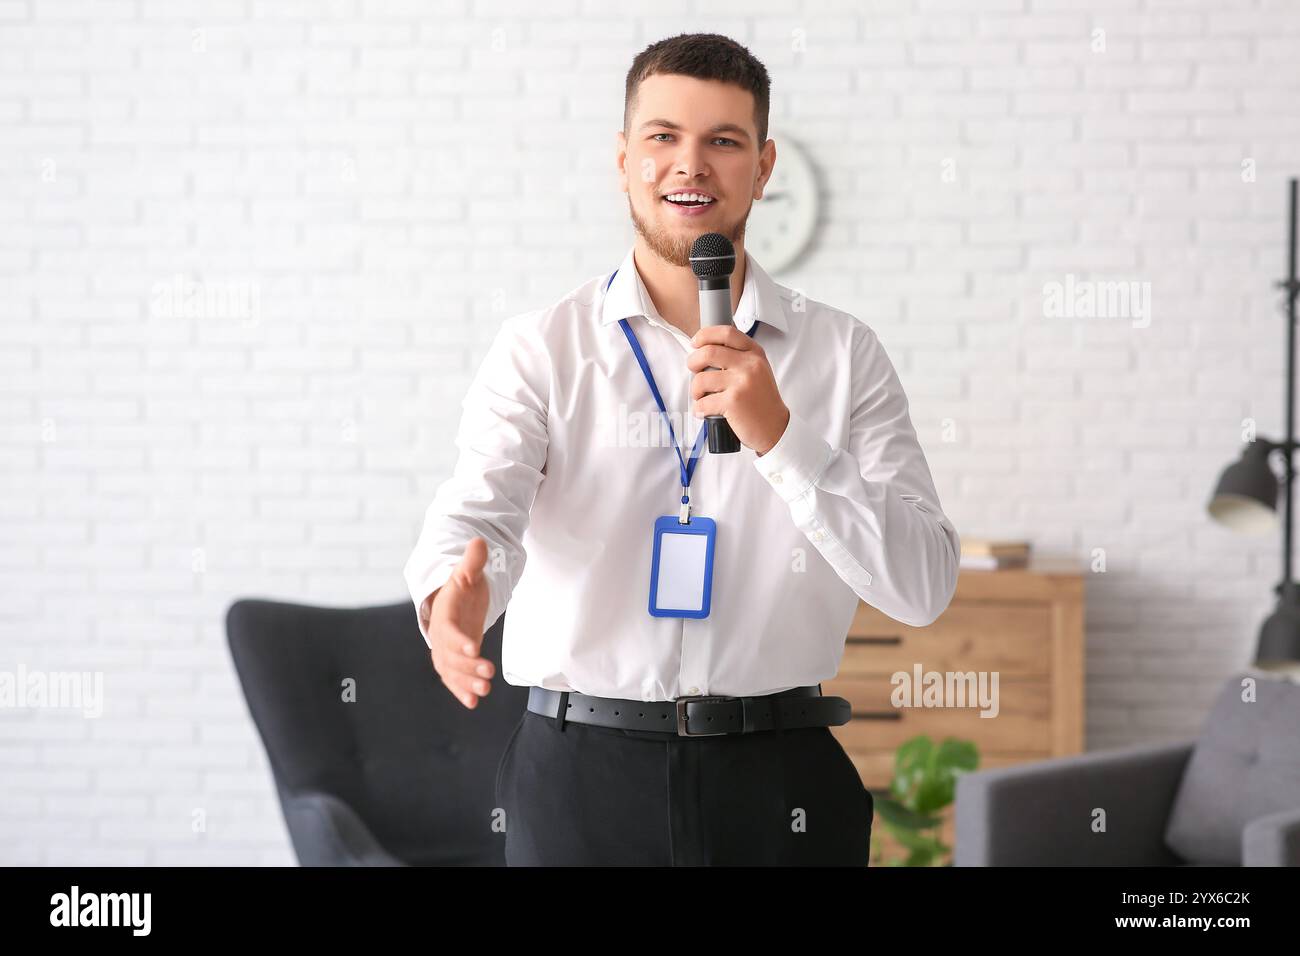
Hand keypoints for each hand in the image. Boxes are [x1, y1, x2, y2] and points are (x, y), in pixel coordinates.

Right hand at [427, 536, 493, 708]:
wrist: (452, 602)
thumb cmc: (461, 588)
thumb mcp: (467, 574)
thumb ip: (473, 561)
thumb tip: (479, 541)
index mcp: (444, 616)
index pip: (450, 631)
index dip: (460, 640)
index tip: (475, 647)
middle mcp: (442, 638)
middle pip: (451, 656)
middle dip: (468, 666)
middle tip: (487, 674)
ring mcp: (447, 652)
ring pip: (452, 671)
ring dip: (466, 683)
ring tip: (483, 692)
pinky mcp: (454, 663)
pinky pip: (454, 679)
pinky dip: (461, 691)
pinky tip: (473, 703)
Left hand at [687, 325, 790, 455]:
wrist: (775, 427)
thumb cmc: (762, 401)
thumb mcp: (758, 370)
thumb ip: (739, 357)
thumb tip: (706, 350)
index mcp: (755, 354)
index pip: (726, 333)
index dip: (705, 335)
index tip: (696, 342)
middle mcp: (749, 365)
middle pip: (708, 352)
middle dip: (693, 361)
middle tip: (693, 370)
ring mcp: (741, 383)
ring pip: (701, 378)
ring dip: (694, 390)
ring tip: (700, 396)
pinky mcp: (733, 402)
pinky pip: (703, 402)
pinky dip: (699, 409)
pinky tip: (704, 412)